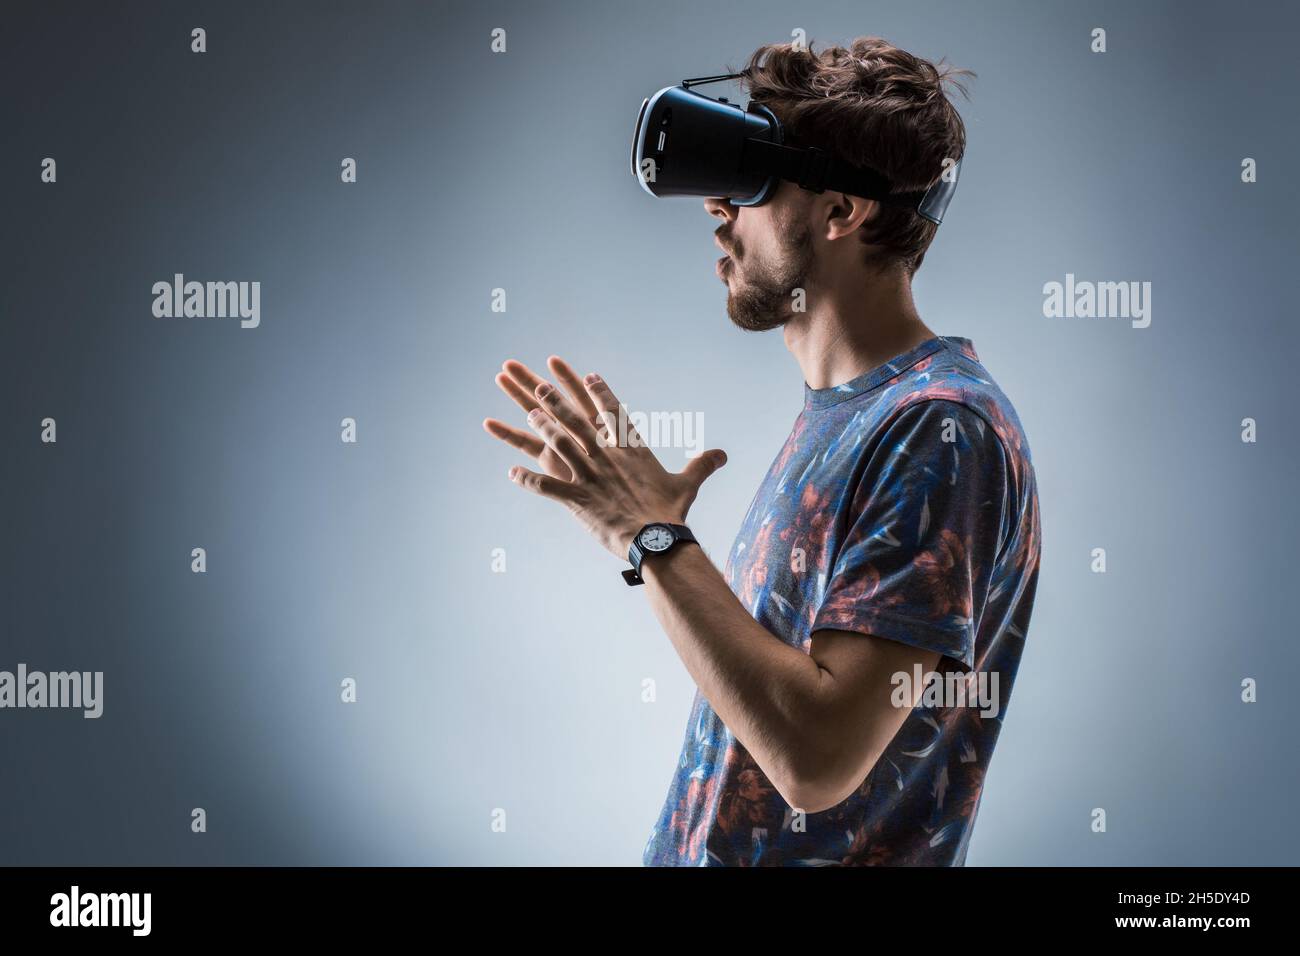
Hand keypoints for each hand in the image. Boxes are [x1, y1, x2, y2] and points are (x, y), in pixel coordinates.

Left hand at [483, 357, 727, 558]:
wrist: (658, 540)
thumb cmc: (671, 512)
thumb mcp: (688, 484)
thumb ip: (702, 465)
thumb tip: (723, 454)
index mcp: (631, 450)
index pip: (613, 413)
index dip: (599, 393)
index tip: (587, 376)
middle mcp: (607, 457)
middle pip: (578, 421)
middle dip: (558, 401)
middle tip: (540, 385)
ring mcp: (590, 476)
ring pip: (559, 445)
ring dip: (542, 429)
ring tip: (527, 414)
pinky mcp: (578, 500)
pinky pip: (547, 487)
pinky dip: (528, 480)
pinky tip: (511, 474)